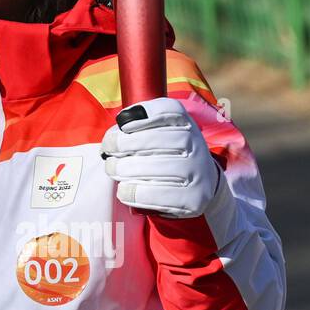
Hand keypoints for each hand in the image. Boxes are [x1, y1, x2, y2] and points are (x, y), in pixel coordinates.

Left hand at [101, 97, 221, 218]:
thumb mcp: (162, 129)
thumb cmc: (169, 152)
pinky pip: (152, 195)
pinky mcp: (193, 199)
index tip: (122, 124)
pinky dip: (131, 192)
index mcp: (187, 124)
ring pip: (149, 168)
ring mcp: (196, 173)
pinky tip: (124, 189)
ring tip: (112, 169)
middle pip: (152, 140)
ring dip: (121, 169)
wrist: (203, 184)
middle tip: (107, 151)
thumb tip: (118, 128)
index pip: (168, 110)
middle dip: (120, 145)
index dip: (141, 114)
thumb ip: (140, 121)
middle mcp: (195, 145)